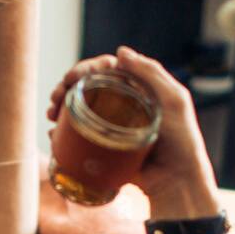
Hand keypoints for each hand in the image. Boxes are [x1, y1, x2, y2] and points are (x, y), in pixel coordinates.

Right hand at [47, 46, 220, 218]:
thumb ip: (152, 73)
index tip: (71, 78)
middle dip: (65, 88)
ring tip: (51, 115)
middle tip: (55, 99)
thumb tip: (120, 52)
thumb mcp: (174, 100)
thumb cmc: (183, 140)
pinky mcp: (104, 147)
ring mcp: (111, 126)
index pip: (105, 69)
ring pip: (79, 109)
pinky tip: (53, 133)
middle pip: (87, 88)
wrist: (176, 181)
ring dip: (60, 107)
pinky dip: (62, 132)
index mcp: (137, 88)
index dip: (85, 69)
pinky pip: (79, 135)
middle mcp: (122, 103)